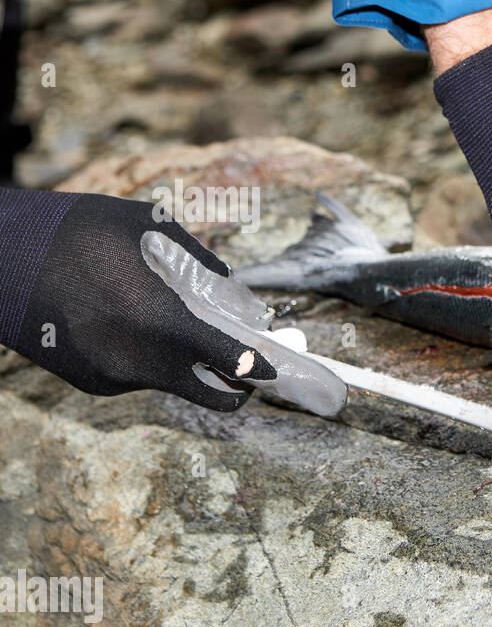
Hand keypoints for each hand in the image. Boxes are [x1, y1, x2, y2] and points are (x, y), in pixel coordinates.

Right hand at [9, 193, 345, 414]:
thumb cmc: (80, 232)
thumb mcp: (153, 232)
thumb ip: (204, 268)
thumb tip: (236, 296)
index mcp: (163, 322)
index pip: (232, 363)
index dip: (261, 370)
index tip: (276, 369)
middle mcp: (140, 360)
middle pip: (212, 395)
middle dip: (237, 387)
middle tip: (246, 369)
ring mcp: (113, 377)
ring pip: (172, 381)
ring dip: (185, 363)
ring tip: (165, 321)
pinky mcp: (91, 384)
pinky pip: (137, 376)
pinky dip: (146, 358)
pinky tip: (124, 323)